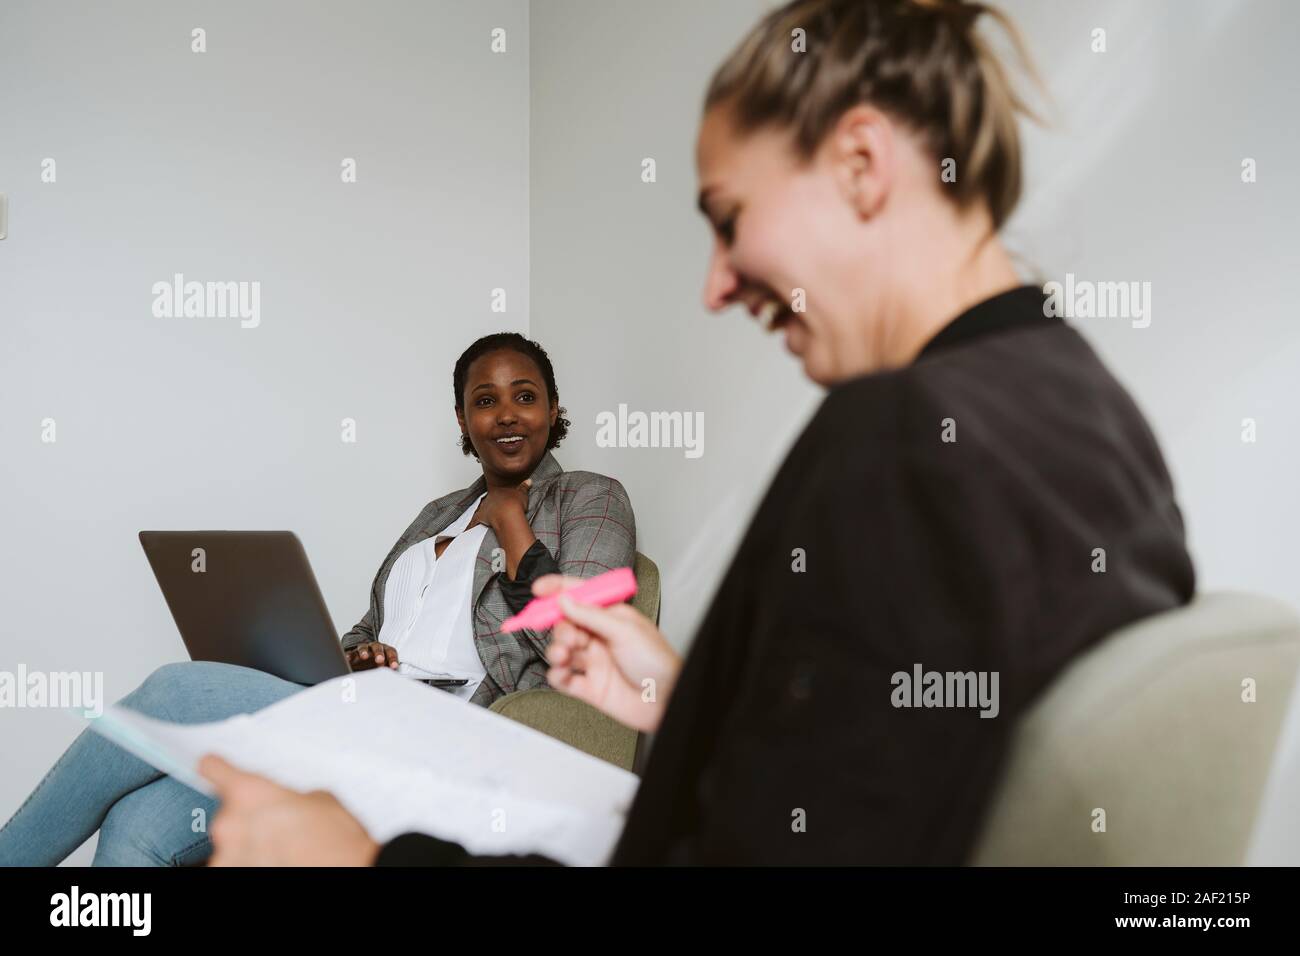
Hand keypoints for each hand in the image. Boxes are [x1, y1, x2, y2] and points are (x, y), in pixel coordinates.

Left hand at [199, 754, 379, 865]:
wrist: (346, 872)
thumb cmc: (336, 841)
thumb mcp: (321, 799)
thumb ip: (288, 795)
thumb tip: (283, 802)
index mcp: (248, 793)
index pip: (214, 769)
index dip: (217, 767)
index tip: (213, 766)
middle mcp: (230, 824)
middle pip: (229, 813)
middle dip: (250, 819)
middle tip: (279, 826)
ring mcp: (226, 858)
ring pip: (232, 845)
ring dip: (251, 846)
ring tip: (284, 850)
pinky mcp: (229, 877)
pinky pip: (236, 864)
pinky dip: (252, 863)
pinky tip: (278, 862)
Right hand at [345, 641, 398, 670]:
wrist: (365, 660)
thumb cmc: (377, 664)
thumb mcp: (385, 667)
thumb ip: (389, 671)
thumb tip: (396, 680)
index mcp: (385, 650)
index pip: (391, 652)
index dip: (393, 659)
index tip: (394, 666)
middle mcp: (374, 648)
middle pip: (377, 647)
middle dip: (379, 653)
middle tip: (380, 659)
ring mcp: (363, 650)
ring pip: (363, 648)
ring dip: (364, 652)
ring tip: (364, 657)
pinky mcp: (353, 654)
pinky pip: (350, 653)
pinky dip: (349, 656)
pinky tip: (348, 659)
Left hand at [471, 478, 530, 531]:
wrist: (509, 513)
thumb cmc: (515, 503)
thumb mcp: (522, 493)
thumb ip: (524, 487)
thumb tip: (529, 481)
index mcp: (498, 492)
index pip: (495, 493)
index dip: (496, 496)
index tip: (498, 498)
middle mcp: (489, 499)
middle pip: (486, 501)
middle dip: (488, 504)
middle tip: (491, 508)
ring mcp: (484, 508)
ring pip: (479, 509)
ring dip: (479, 512)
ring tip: (476, 516)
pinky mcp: (482, 518)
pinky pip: (473, 522)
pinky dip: (469, 526)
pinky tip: (465, 529)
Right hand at [533, 574, 681, 732]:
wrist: (666, 699)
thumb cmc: (657, 662)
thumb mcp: (625, 630)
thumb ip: (591, 615)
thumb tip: (564, 600)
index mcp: (611, 617)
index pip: (580, 597)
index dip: (558, 590)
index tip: (538, 589)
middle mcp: (599, 637)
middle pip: (566, 625)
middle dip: (559, 628)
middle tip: (566, 635)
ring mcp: (594, 662)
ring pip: (562, 651)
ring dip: (556, 651)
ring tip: (563, 655)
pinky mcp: (589, 686)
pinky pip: (563, 678)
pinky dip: (557, 675)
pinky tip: (562, 674)